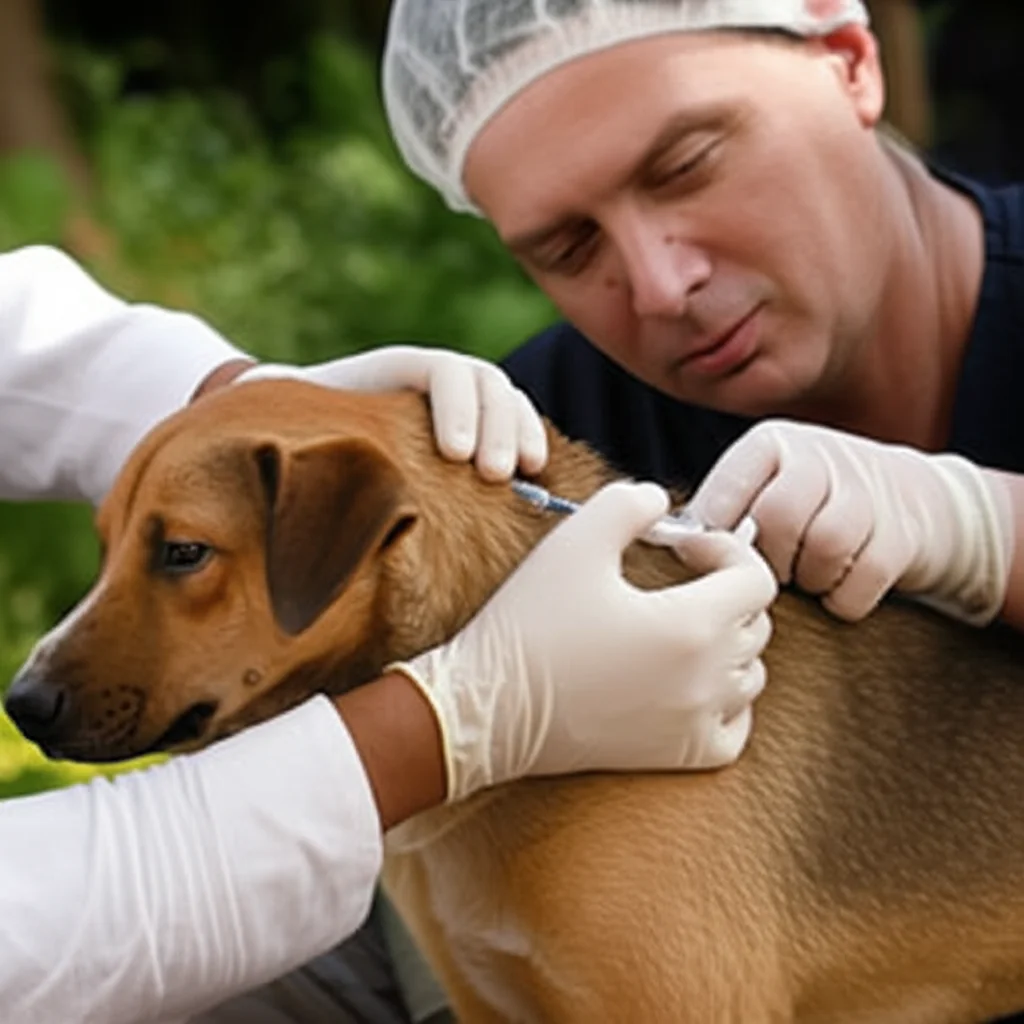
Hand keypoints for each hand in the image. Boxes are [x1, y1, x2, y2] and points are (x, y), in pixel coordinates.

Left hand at [239, 346, 547, 480]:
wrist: (323, 426)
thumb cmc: (307, 423)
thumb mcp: (294, 411)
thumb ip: (288, 407)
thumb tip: (265, 410)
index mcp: (398, 367)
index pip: (443, 371)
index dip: (457, 409)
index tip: (453, 455)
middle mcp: (438, 377)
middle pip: (487, 382)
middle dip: (498, 426)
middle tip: (495, 475)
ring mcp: (463, 400)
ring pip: (508, 400)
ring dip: (521, 435)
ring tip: (526, 477)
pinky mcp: (478, 428)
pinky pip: (514, 425)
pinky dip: (527, 445)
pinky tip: (534, 479)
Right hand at [388, 481, 776, 801]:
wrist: (490, 707)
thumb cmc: (530, 623)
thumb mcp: (575, 541)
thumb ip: (629, 504)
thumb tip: (662, 503)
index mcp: (691, 625)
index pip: (756, 580)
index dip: (729, 550)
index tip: (687, 547)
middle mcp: (705, 680)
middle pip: (756, 625)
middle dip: (727, 590)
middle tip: (682, 578)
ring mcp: (693, 724)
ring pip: (749, 676)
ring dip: (728, 643)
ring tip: (684, 624)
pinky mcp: (674, 756)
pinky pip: (734, 730)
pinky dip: (727, 702)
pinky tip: (691, 681)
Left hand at [686, 420, 1012, 624]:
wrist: (917, 498)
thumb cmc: (815, 502)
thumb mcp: (766, 484)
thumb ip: (724, 507)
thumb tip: (677, 541)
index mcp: (772, 444)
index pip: (731, 484)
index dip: (716, 530)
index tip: (712, 556)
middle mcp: (820, 456)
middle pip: (778, 516)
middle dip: (768, 558)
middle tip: (769, 572)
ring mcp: (868, 491)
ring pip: (825, 544)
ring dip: (808, 577)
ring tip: (804, 576)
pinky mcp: (904, 533)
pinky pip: (863, 579)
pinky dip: (844, 598)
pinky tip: (836, 588)